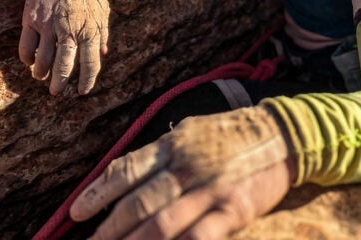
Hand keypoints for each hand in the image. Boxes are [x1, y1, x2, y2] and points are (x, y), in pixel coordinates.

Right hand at [19, 0, 110, 94]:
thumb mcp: (103, 11)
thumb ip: (103, 34)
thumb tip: (103, 53)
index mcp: (90, 31)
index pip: (90, 64)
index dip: (87, 80)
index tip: (82, 91)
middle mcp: (69, 31)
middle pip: (63, 67)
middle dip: (59, 84)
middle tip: (56, 92)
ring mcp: (49, 26)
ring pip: (42, 60)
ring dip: (41, 73)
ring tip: (41, 77)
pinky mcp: (32, 19)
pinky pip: (26, 46)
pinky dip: (26, 58)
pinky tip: (29, 61)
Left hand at [70, 106, 292, 239]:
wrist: (284, 135)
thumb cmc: (233, 134)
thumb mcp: (193, 131)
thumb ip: (161, 153)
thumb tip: (125, 173)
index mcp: (174, 145)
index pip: (126, 170)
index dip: (98, 193)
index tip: (76, 213)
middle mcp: (187, 167)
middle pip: (139, 203)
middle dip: (109, 230)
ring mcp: (209, 190)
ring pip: (162, 224)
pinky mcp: (232, 210)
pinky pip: (199, 237)